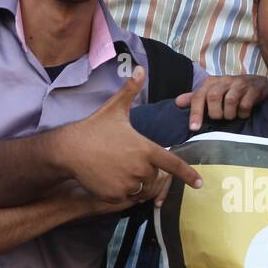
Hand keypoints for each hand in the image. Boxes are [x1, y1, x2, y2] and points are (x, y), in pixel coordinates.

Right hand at [54, 66, 202, 202]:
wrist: (68, 149)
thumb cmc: (94, 128)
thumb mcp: (114, 108)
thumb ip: (130, 91)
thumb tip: (139, 68)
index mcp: (145, 149)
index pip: (172, 164)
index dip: (187, 174)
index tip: (199, 183)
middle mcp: (140, 169)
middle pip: (154, 178)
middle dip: (147, 172)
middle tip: (128, 161)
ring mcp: (127, 184)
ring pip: (141, 190)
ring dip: (136, 183)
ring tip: (119, 169)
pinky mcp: (115, 196)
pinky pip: (126, 199)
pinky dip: (121, 192)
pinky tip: (109, 178)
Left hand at [175, 74, 267, 131]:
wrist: (259, 83)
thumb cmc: (232, 91)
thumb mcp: (213, 92)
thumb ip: (196, 98)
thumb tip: (177, 102)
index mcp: (212, 82)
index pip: (199, 96)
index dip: (195, 113)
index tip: (194, 128)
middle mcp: (225, 80)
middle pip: (213, 97)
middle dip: (215, 113)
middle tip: (221, 118)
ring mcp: (240, 83)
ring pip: (230, 101)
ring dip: (230, 114)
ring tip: (232, 115)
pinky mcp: (254, 89)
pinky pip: (245, 105)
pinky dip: (243, 113)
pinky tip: (244, 113)